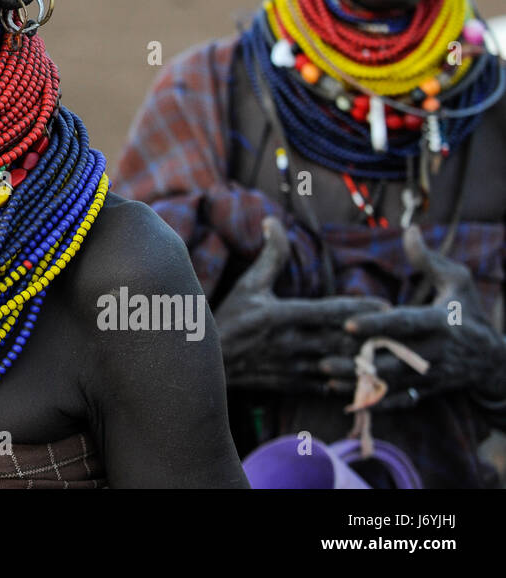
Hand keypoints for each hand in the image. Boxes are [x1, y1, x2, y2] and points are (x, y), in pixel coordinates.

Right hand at [216, 216, 388, 393]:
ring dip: (367, 362)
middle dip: (373, 337)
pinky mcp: (292, 384)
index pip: (331, 311)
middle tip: (402, 332)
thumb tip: (273, 220)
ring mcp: (293, 366)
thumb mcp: (248, 285)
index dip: (362, 308)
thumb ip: (269, 257)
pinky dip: (351, 384)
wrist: (206, 363)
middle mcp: (291, 342)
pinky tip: (369, 380)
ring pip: (340, 367)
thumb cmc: (228, 318)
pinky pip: (329, 387)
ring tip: (393, 356)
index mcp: (282, 315)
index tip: (387, 304)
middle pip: (343, 341)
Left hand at [321, 227, 505, 407]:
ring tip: (324, 375)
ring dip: (357, 381)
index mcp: (440, 323)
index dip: (376, 324)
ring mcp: (430, 375)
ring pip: (390, 382)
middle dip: (357, 361)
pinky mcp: (426, 390)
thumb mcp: (459, 282)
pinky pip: (397, 399)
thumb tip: (409, 230)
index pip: (404, 324)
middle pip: (391, 359)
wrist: (495, 361)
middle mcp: (435, 352)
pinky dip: (373, 400)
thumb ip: (430, 260)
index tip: (347, 323)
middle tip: (322, 358)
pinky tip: (344, 396)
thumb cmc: (469, 313)